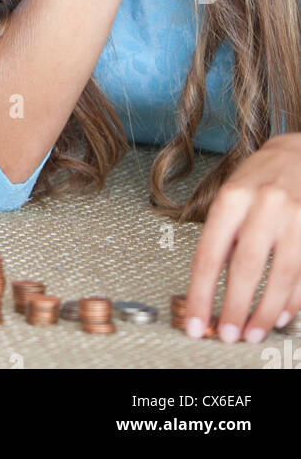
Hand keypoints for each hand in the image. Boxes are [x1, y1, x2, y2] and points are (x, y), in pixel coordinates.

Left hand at [185, 134, 300, 341]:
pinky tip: (279, 316)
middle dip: (235, 308)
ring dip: (264, 312)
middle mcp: (264, 204)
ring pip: (280, 276)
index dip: (201, 294)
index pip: (210, 253)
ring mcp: (294, 217)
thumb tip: (209, 289)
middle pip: (246, 267)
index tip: (196, 321)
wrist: (298, 153)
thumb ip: (222, 236)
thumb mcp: (231, 196)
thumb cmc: (258, 178)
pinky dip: (292, 300)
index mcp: (232, 196)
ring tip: (252, 333)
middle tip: (227, 334)